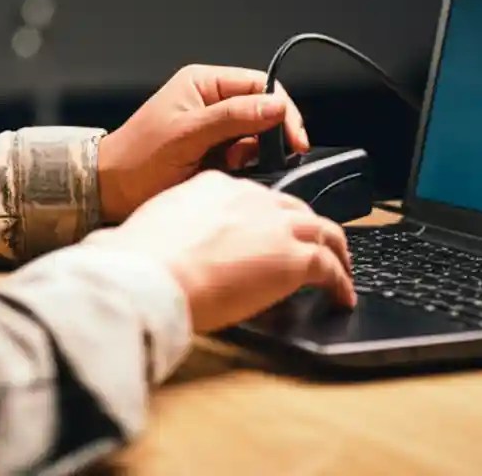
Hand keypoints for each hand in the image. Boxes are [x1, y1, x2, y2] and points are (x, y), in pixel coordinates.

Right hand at [84, 171, 353, 332]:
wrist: (148, 274)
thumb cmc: (140, 261)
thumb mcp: (157, 228)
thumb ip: (175, 229)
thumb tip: (170, 250)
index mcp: (214, 186)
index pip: (255, 197)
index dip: (268, 217)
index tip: (271, 233)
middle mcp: (250, 198)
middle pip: (296, 209)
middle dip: (311, 229)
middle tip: (317, 249)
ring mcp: (275, 225)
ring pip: (324, 233)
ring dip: (336, 254)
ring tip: (341, 273)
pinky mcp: (293, 257)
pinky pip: (331, 267)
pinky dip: (342, 282)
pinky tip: (342, 296)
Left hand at [97, 64, 308, 221]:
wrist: (111, 192)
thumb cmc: (137, 159)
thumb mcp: (187, 135)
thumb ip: (232, 118)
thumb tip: (276, 106)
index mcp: (204, 83)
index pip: (260, 85)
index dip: (281, 109)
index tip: (294, 139)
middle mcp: (212, 101)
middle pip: (263, 110)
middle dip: (270, 135)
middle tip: (275, 158)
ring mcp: (214, 129)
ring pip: (257, 137)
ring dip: (255, 154)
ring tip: (233, 166)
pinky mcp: (214, 153)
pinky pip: (245, 157)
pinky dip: (244, 167)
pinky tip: (228, 173)